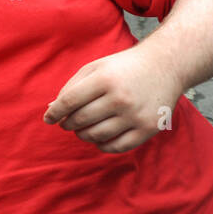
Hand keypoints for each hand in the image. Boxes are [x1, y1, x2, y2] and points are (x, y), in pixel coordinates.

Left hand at [44, 46, 183, 152]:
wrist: (165, 67)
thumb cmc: (122, 68)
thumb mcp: (94, 68)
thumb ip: (71, 87)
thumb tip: (51, 109)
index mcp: (104, 80)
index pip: (69, 101)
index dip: (54, 112)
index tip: (48, 119)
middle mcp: (121, 98)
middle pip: (81, 120)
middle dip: (68, 124)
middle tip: (66, 123)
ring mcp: (136, 115)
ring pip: (97, 135)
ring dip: (83, 135)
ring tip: (81, 129)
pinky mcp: (148, 129)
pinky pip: (118, 147)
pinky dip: (103, 146)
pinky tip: (98, 138)